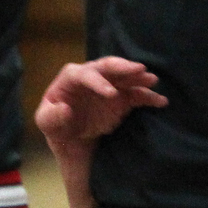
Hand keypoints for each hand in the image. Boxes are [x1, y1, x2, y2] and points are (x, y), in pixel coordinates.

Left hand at [35, 57, 166, 147]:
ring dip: (139, 77)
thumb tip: (65, 108)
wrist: (74, 140)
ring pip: (125, 77)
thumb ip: (51, 116)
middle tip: (139, 69)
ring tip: (152, 80)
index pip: (84, 74)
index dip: (98, 82)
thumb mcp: (47, 124)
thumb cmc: (57, 127)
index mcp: (71, 78)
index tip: (111, 94)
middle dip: (124, 67)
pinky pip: (137, 95)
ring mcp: (110, 86)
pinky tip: (161, 101)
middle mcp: (93, 77)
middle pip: (108, 66)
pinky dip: (149, 97)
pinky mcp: (122, 99)